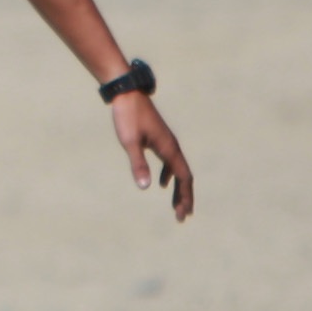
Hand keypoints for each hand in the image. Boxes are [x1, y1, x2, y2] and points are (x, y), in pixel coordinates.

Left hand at [109, 89, 193, 223]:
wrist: (126, 94)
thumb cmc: (127, 117)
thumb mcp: (130, 142)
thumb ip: (138, 164)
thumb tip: (145, 187)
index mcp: (169, 149)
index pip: (184, 178)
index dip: (185, 197)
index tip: (183, 214)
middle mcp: (172, 146)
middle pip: (184, 176)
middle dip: (184, 197)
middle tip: (182, 216)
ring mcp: (166, 142)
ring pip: (178, 170)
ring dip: (178, 188)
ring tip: (176, 205)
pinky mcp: (159, 139)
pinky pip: (170, 162)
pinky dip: (169, 175)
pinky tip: (162, 183)